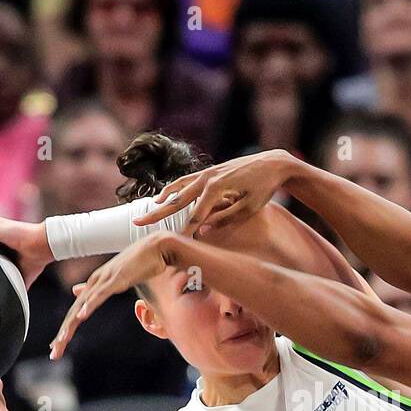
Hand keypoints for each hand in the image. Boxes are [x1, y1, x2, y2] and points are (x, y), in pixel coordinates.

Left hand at [48, 233, 175, 359]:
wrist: (156, 246)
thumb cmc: (139, 263)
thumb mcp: (115, 280)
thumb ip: (97, 289)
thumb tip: (76, 292)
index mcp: (95, 286)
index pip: (76, 312)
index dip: (66, 329)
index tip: (57, 346)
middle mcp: (95, 283)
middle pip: (74, 313)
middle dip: (64, 334)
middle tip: (54, 353)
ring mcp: (105, 280)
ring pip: (83, 306)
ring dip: (71, 326)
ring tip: (62, 341)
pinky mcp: (116, 278)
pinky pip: (100, 295)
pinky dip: (89, 306)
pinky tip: (81, 317)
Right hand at [132, 149, 296, 234]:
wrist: (272, 163)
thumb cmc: (264, 189)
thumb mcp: (249, 208)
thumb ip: (225, 219)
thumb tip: (204, 231)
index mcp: (217, 188)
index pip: (196, 216)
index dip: (185, 234)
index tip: (173, 247)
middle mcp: (207, 178)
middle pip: (177, 200)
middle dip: (157, 214)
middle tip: (138, 223)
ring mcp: (207, 172)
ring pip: (178, 187)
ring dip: (163, 198)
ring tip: (150, 209)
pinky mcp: (210, 171)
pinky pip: (187, 181)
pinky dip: (175, 188)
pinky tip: (167, 195)